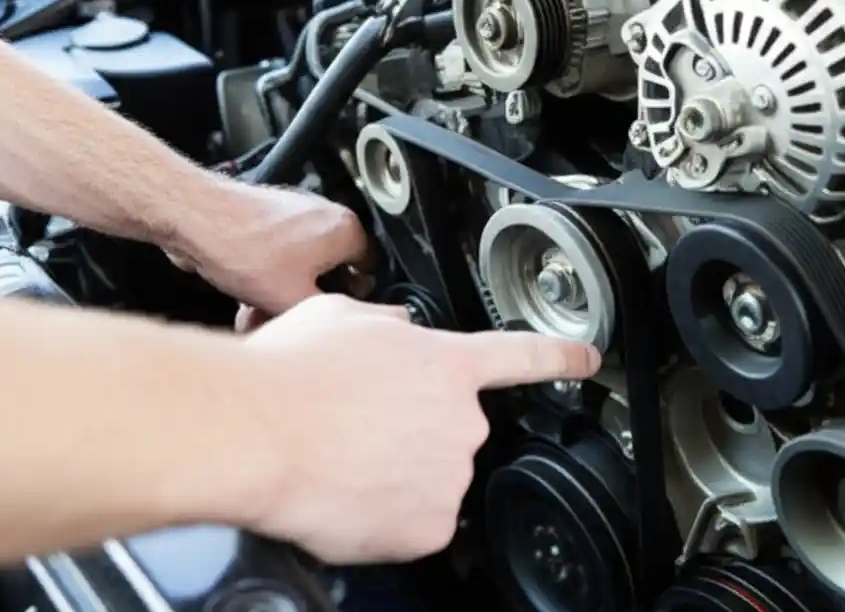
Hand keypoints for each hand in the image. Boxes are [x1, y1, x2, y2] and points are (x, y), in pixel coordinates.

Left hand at [168, 182, 370, 313]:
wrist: (195, 219)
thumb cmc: (241, 249)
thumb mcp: (295, 300)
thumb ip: (331, 312)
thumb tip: (344, 319)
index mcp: (346, 229)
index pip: (370, 270)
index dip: (353, 297)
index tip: (335, 311)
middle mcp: (326, 214)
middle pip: (335, 266)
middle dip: (314, 292)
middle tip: (292, 311)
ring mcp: (298, 211)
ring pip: (306, 261)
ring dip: (291, 283)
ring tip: (265, 301)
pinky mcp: (271, 215)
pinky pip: (284, 251)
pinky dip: (273, 270)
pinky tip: (251, 285)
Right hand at [235, 295, 599, 563]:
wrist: (258, 431)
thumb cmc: (289, 374)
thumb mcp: (340, 318)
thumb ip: (385, 327)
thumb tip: (395, 331)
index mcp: (446, 364)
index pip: (522, 356)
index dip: (559, 357)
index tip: (587, 360)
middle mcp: (461, 420)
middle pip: (450, 432)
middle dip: (412, 434)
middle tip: (357, 432)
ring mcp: (450, 475)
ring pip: (427, 481)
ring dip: (394, 476)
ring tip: (340, 460)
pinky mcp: (430, 526)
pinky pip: (412, 526)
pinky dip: (383, 521)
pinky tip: (346, 496)